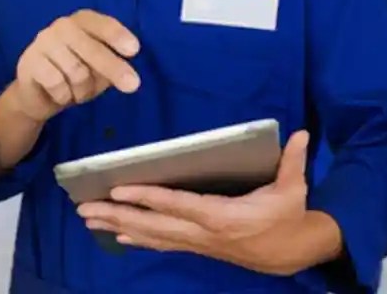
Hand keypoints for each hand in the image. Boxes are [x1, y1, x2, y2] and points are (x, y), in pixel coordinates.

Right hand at [9, 10, 141, 123]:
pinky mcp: (29, 62)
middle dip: (113, 68)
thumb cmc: (73, 76)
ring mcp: (43, 42)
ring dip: (83, 90)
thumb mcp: (98, 70)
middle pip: (92, 48)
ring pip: (76, 71)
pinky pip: (57, 84)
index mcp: (83, 21)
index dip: (117, 36)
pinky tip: (59, 94)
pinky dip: (64, 96)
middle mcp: (63, 26)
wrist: (37, 96)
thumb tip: (125, 72)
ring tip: (77, 92)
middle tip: (133, 85)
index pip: (102, 24)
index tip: (134, 50)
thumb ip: (110, 65)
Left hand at [79, 131, 326, 275]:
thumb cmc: (288, 216)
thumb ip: (294, 161)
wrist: (292, 253)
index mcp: (224, 216)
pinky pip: (162, 243)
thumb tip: (300, 133)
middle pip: (154, 226)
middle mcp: (204, 233)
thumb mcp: (294, 189)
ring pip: (152, 237)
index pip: (179, 205)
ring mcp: (198, 243)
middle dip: (118, 217)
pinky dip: (138, 239)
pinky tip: (118, 236)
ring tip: (90, 219)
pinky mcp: (197, 246)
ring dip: (119, 228)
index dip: (148, 198)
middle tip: (86, 208)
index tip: (120, 191)